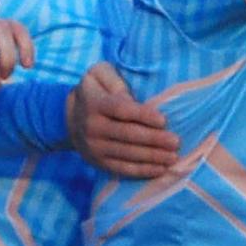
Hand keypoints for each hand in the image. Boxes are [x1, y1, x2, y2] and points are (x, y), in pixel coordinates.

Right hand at [68, 61, 185, 179]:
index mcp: (95, 104)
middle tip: (175, 142)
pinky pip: (122, 169)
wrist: (70, 117)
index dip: (143, 116)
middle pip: (128, 135)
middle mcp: (93, 127)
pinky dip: (142, 171)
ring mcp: (94, 148)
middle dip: (154, 140)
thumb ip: (115, 79)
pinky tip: (160, 169)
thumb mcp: (98, 74)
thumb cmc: (95, 92)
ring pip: (127, 154)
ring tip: (173, 157)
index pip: (122, 111)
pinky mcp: (98, 162)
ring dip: (152, 157)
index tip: (163, 121)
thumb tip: (134, 99)